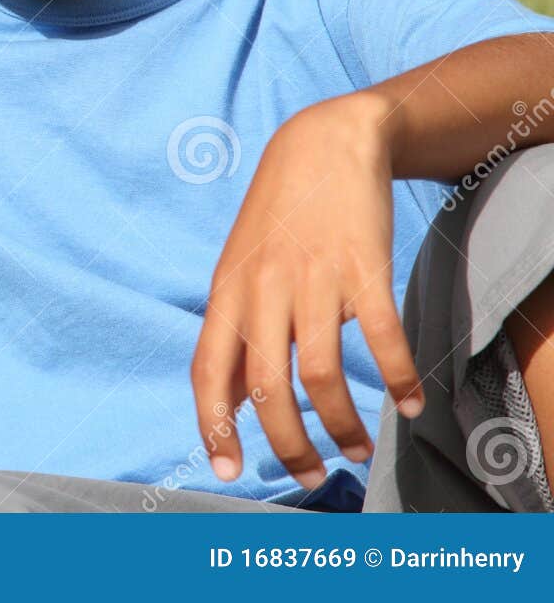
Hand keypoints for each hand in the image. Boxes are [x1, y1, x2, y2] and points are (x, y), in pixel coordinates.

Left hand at [190, 93, 424, 489]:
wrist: (322, 142)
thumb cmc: (278, 215)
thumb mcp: (239, 267)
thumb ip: (236, 326)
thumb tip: (230, 396)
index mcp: (226, 292)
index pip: (207, 371)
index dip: (214, 425)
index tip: (227, 470)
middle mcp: (263, 288)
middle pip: (266, 385)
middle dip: (288, 444)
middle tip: (312, 476)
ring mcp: (313, 277)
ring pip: (321, 373)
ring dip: (342, 423)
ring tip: (358, 448)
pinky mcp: (363, 266)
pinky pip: (382, 338)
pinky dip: (399, 378)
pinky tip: (411, 403)